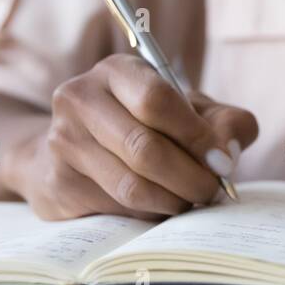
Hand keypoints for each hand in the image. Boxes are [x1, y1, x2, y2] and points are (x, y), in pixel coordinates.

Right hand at [7, 54, 258, 219]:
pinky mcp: (57, 184)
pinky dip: (149, 214)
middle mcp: (80, 99)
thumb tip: (227, 155)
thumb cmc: (148, 125)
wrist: (75, 148)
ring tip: (191, 200)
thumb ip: (225, 123)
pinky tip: (159, 206)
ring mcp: (62, 142)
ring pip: (131, 186)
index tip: (222, 161)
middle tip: (213, 191)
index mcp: (116, 71)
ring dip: (173, 201)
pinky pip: (116, 210)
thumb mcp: (192, 112)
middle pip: (144, 148)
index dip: (196, 136)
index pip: (156, 100)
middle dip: (190, 178)